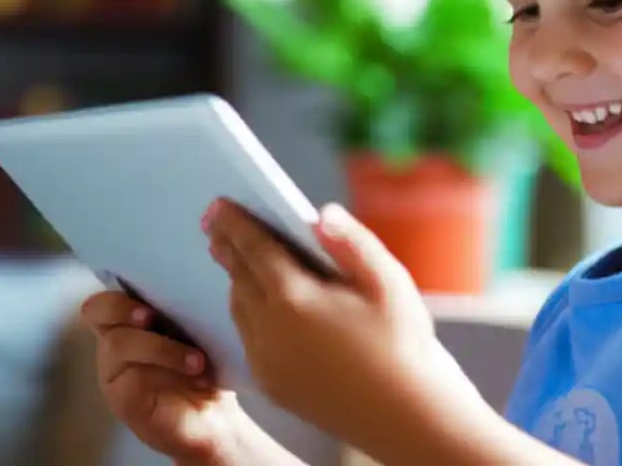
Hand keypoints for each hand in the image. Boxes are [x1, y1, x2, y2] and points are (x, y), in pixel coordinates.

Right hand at [79, 291, 251, 464]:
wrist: (215, 418)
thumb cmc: (207, 367)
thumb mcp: (199, 328)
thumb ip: (186, 303)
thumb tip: (206, 264)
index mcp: (132, 320)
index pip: (107, 293)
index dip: (118, 284)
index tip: (151, 284)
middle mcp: (117, 342)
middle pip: (96, 309)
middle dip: (121, 307)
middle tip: (150, 315)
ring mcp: (115, 371)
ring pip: (118, 342)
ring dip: (160, 346)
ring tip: (197, 359)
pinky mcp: (121, 398)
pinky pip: (131, 375)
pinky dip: (167, 366)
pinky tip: (195, 370)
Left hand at [202, 199, 493, 460]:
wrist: (407, 417)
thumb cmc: (405, 345)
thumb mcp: (389, 283)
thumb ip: (352, 243)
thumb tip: (321, 214)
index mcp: (296, 299)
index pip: (253, 249)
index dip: (234, 223)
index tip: (217, 205)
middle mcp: (271, 331)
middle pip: (239, 278)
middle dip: (228, 248)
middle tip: (214, 224)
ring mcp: (268, 361)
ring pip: (240, 309)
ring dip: (236, 281)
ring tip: (236, 260)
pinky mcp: (273, 385)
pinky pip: (249, 339)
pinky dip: (248, 313)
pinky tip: (258, 305)